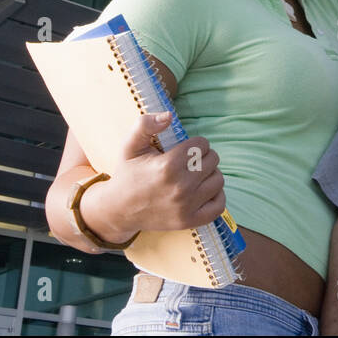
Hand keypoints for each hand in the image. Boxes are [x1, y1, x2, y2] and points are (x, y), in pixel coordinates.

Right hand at [85, 113, 227, 239]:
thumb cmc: (127, 175)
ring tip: (194, 175)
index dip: (195, 143)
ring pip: (218, 180)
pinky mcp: (189, 221)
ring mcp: (186, 207)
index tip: (184, 149)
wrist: (118, 210)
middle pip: (213, 160)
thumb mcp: (130, 146)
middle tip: (189, 162)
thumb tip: (169, 115)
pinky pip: (219, 206)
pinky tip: (203, 191)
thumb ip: (145, 124)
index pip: (202, 144)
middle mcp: (180, 187)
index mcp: (168, 166)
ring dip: (210, 175)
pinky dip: (216, 196)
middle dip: (203, 157)